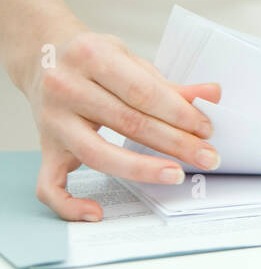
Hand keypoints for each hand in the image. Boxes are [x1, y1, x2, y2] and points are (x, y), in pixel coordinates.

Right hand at [19, 28, 222, 221]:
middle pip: (127, 123)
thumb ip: (168, 85)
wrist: (40, 57)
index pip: (142, 91)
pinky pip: (49, 185)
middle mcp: (65, 87)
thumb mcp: (129, 60)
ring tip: (176, 175)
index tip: (206, 130)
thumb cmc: (93, 60)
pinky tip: (96, 212)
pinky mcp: (44, 147)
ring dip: (141, 169)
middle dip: (174, 143)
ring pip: (97, 154)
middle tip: (207, 157)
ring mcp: (52, 121)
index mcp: (90, 56)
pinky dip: (69, 204)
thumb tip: (212, 94)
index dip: (178, 113)